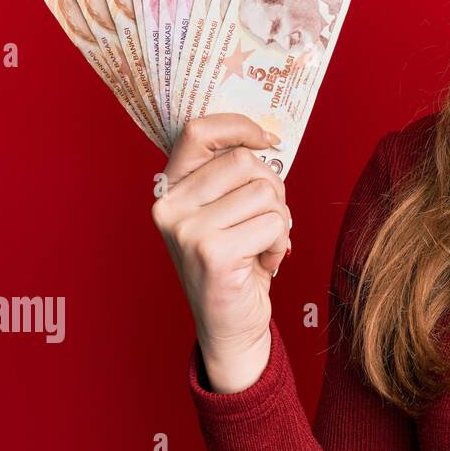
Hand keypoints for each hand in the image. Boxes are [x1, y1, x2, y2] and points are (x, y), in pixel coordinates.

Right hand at [152, 113, 291, 391]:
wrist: (230, 324)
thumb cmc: (237, 261)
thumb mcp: (227, 211)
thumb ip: (234, 176)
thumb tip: (268, 138)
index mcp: (171, 189)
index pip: (198, 131)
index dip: (239, 126)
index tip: (269, 139)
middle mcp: (170, 207)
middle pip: (245, 161)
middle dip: (274, 187)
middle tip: (270, 218)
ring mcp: (186, 230)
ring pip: (265, 193)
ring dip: (280, 220)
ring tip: (262, 245)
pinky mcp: (212, 253)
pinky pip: (273, 222)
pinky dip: (279, 243)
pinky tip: (262, 264)